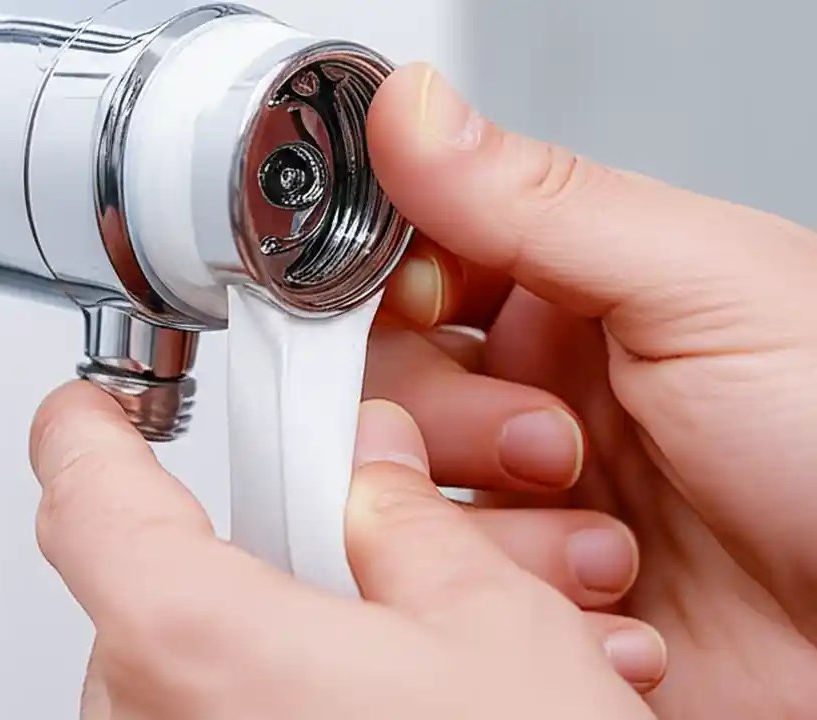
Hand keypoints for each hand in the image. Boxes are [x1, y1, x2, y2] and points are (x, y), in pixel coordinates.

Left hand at [30, 383, 661, 718]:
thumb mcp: (495, 634)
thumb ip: (410, 525)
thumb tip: (375, 475)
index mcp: (193, 640)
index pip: (82, 494)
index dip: (85, 432)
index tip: (89, 410)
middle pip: (151, 587)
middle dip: (245, 554)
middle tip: (340, 549)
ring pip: (187, 672)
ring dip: (273, 644)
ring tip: (394, 663)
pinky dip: (271, 707)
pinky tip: (373, 713)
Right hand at [366, 63, 816, 716]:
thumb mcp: (703, 289)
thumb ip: (538, 201)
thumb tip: (410, 109)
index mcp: (584, 294)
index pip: (426, 261)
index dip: (396, 287)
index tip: (414, 311)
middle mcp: (550, 388)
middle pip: (398, 382)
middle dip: (454, 421)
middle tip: (544, 443)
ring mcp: (540, 496)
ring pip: (413, 493)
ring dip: (500, 528)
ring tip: (605, 543)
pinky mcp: (536, 592)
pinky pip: (450, 588)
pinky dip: (520, 601)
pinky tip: (611, 602)